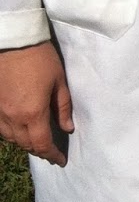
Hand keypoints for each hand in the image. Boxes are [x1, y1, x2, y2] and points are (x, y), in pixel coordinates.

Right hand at [0, 42, 72, 165]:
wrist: (13, 41)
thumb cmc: (40, 58)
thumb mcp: (59, 82)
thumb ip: (63, 108)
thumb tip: (68, 128)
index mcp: (33, 113)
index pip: (42, 144)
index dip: (51, 155)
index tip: (60, 160)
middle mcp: (12, 117)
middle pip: (25, 144)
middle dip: (39, 150)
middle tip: (50, 152)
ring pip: (10, 138)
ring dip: (24, 143)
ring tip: (36, 141)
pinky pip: (0, 127)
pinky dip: (10, 133)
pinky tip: (18, 128)